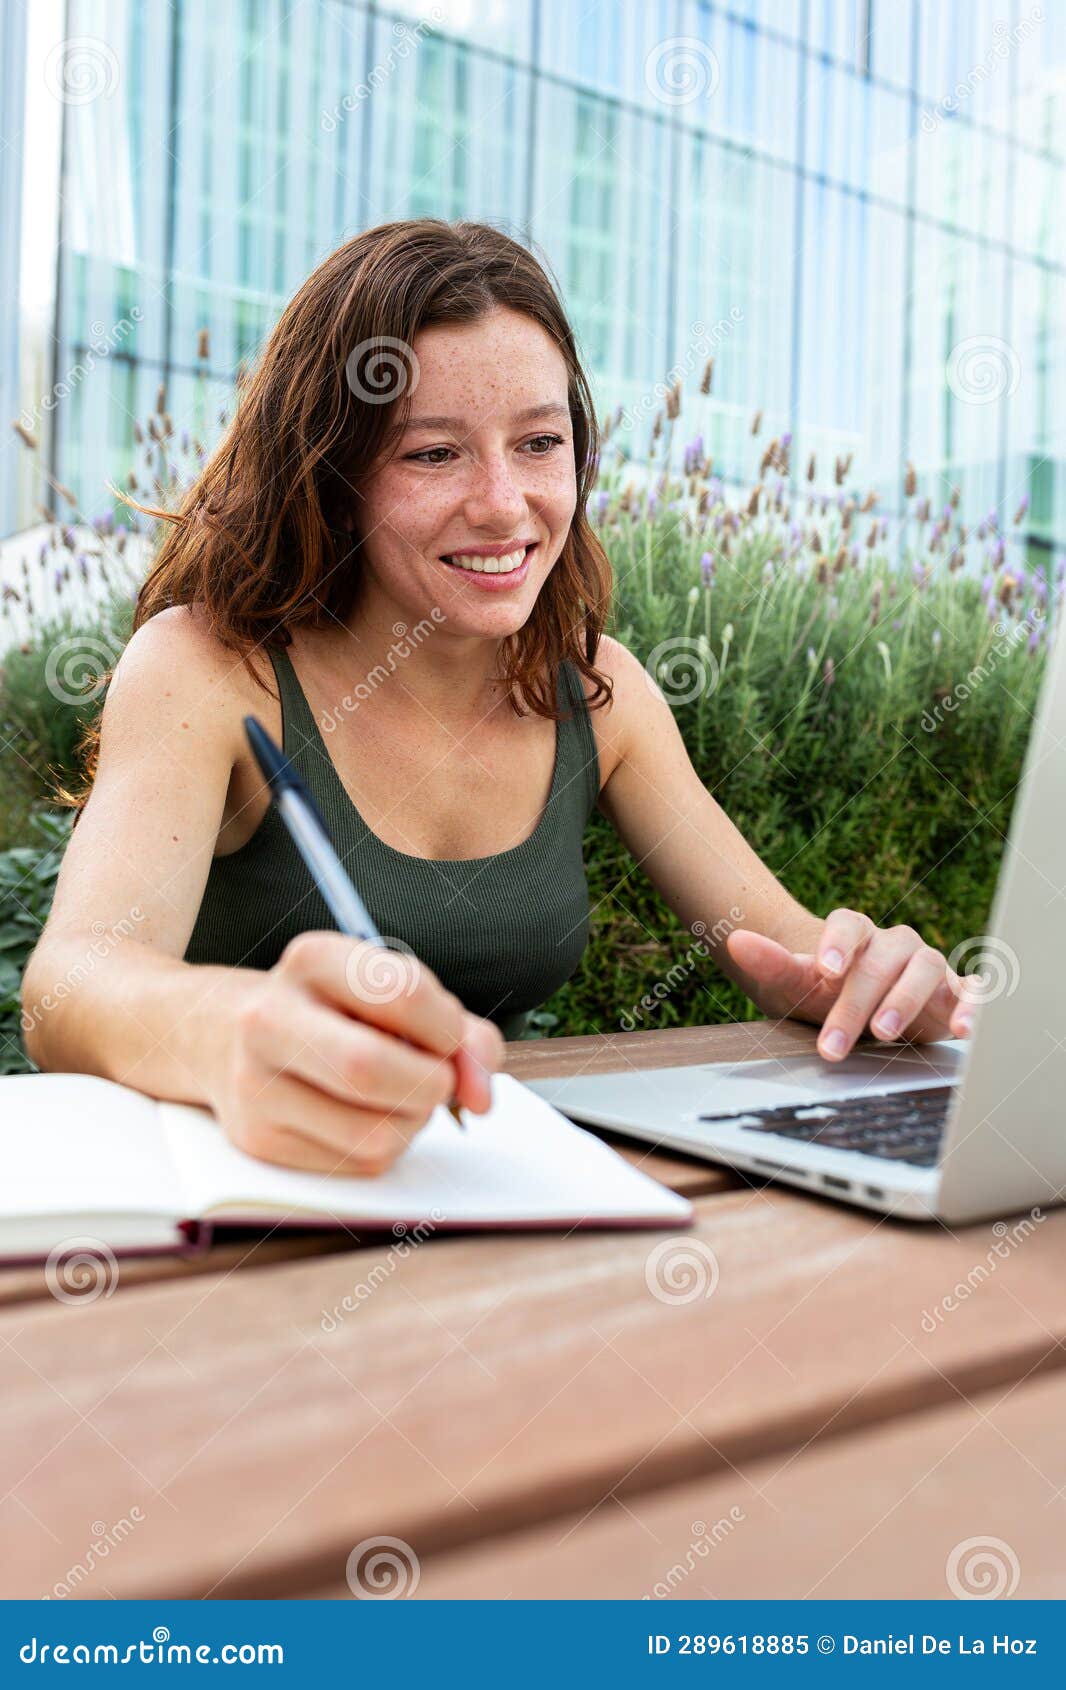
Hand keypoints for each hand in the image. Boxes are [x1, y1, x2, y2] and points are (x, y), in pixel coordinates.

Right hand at [208, 933, 505, 1174]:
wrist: (222, 1034)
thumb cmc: (331, 1010)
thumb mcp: (388, 991)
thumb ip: (456, 1029)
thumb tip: (482, 1089)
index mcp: (312, 961)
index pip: (403, 992)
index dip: (448, 1028)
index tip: (449, 1039)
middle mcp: (270, 1018)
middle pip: (371, 1069)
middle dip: (430, 1084)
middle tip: (436, 1078)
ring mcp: (256, 1084)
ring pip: (374, 1134)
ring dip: (413, 1123)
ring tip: (399, 1097)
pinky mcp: (259, 1140)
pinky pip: (359, 1164)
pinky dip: (386, 1147)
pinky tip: (366, 1117)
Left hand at [726, 909, 978, 1061]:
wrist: (864, 1010)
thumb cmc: (829, 994)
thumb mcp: (798, 983)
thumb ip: (771, 962)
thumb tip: (736, 940)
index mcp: (857, 934)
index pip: (848, 924)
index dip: (837, 943)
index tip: (824, 969)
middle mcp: (895, 944)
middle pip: (880, 961)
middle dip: (855, 1003)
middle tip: (834, 1043)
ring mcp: (928, 965)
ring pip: (926, 969)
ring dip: (906, 1000)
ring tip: (884, 1033)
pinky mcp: (956, 992)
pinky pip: (973, 991)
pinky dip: (973, 1006)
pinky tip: (963, 1029)